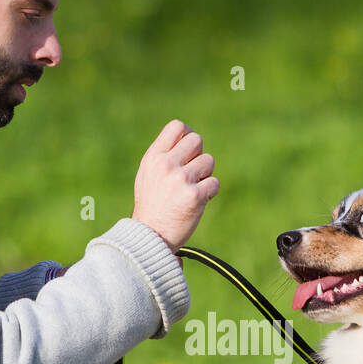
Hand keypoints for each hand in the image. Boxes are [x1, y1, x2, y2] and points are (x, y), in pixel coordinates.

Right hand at [131, 119, 218, 252]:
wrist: (149, 237)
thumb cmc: (151, 206)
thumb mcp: (148, 174)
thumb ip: (164, 155)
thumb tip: (187, 137)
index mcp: (153, 157)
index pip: (177, 126)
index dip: (187, 135)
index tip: (188, 150)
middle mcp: (166, 165)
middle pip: (197, 140)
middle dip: (198, 155)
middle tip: (191, 174)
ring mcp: (180, 180)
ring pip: (209, 161)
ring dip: (205, 175)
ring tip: (190, 190)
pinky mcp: (194, 196)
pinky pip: (214, 183)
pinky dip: (210, 193)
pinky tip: (197, 202)